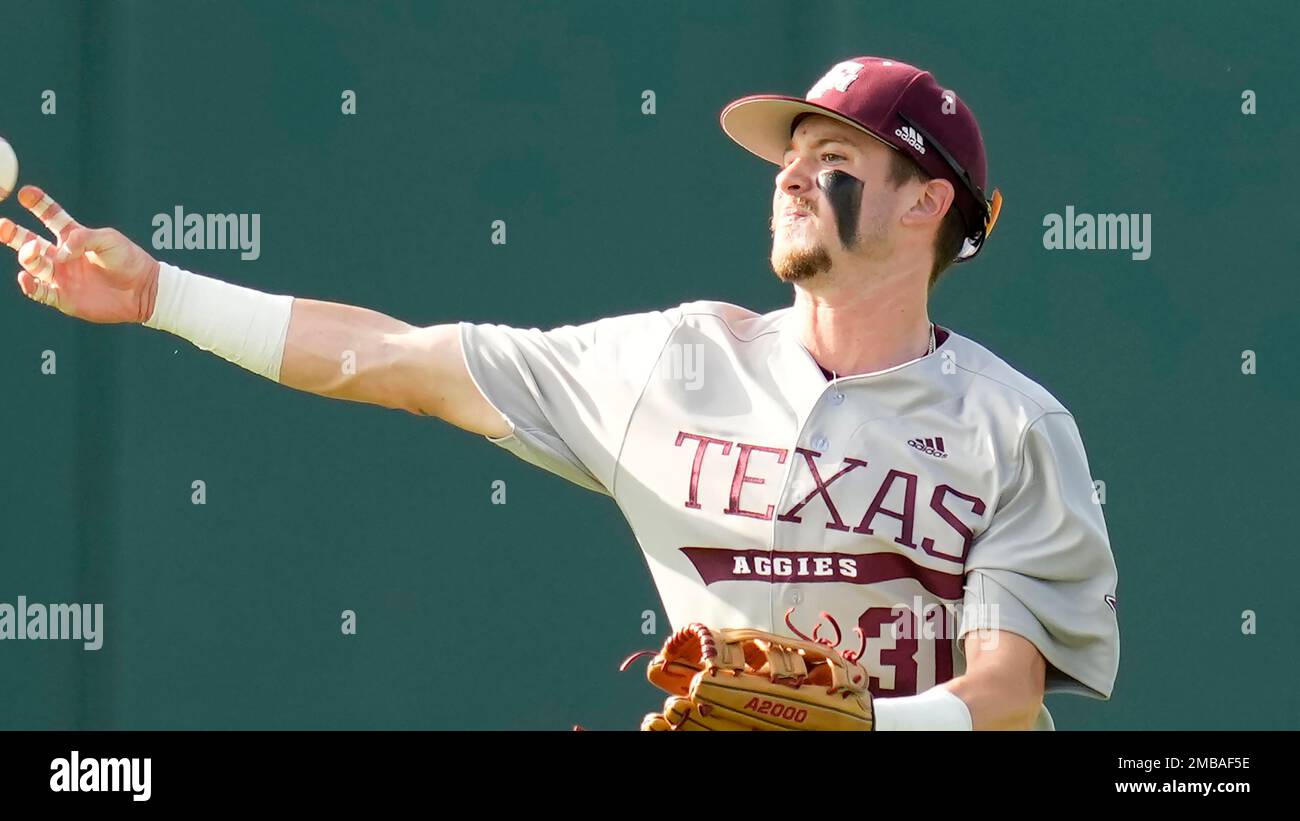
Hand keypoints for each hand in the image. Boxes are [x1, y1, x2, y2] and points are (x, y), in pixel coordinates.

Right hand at [3, 185, 159, 323]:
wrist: (143, 290)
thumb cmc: (129, 260)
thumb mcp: (109, 240)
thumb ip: (83, 239)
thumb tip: (60, 251)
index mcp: (74, 237)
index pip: (50, 216)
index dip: (38, 204)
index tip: (25, 193)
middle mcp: (62, 256)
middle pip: (28, 241)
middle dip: (12, 232)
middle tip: (2, 224)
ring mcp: (61, 276)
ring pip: (32, 264)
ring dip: (28, 256)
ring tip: (33, 251)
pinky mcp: (63, 297)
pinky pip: (39, 291)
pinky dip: (29, 285)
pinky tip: (25, 277)